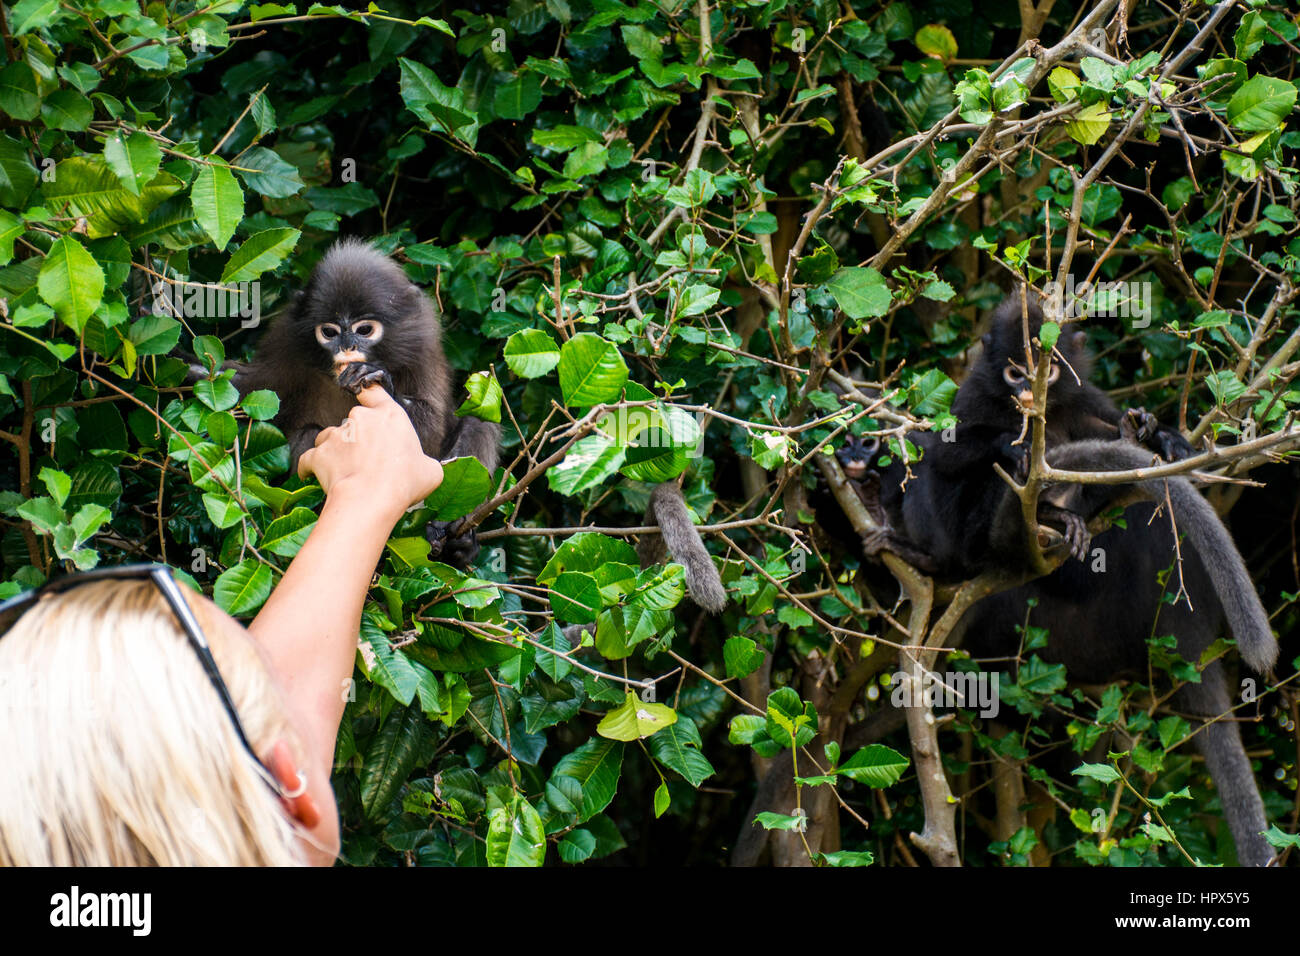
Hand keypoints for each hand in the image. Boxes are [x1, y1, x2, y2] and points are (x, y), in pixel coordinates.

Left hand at [297, 385, 442, 509]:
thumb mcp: (430, 470)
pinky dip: (310, 466)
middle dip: (357, 438)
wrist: (372, 499)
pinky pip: (309, 459)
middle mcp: (360, 419)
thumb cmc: (404, 482)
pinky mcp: (318, 454)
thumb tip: (423, 468)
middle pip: (353, 421)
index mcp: (389, 415)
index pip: (374, 391)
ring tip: (344, 471)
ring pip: (330, 438)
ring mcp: (336, 435)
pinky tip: (310, 476)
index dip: (367, 392)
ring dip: (335, 451)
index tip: (362, 392)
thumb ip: (424, 461)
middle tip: (367, 461)